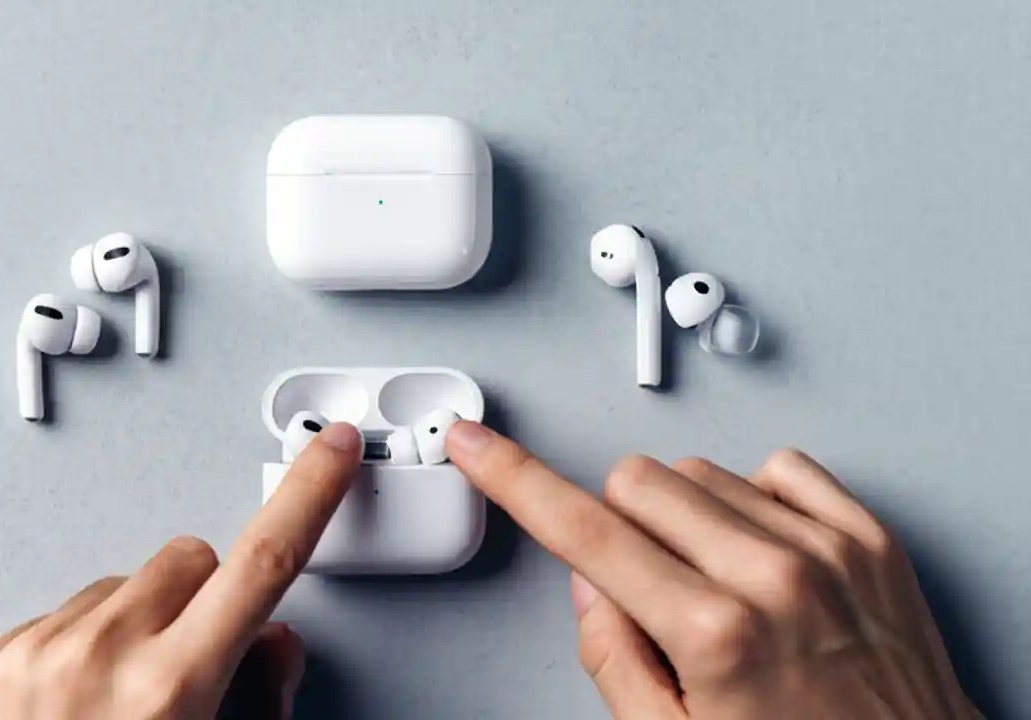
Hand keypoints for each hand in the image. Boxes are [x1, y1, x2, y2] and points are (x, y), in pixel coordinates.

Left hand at [0, 423, 363, 719]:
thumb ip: (262, 698)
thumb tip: (273, 636)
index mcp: (171, 689)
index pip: (263, 562)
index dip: (307, 495)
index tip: (330, 449)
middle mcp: (100, 657)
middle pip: (191, 560)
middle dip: (208, 598)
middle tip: (197, 664)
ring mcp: (36, 655)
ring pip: (124, 585)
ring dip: (140, 624)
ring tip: (124, 701)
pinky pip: (61, 613)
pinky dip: (80, 646)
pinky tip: (77, 706)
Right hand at [446, 422, 978, 719]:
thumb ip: (613, 659)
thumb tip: (589, 584)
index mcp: (713, 634)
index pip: (582, 530)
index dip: (514, 479)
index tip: (478, 446)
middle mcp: (773, 578)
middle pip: (638, 482)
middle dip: (620, 524)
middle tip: (645, 584)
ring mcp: (829, 550)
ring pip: (702, 471)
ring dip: (686, 517)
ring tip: (713, 583)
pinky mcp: (872, 539)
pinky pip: (781, 467)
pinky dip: (754, 499)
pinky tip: (759, 552)